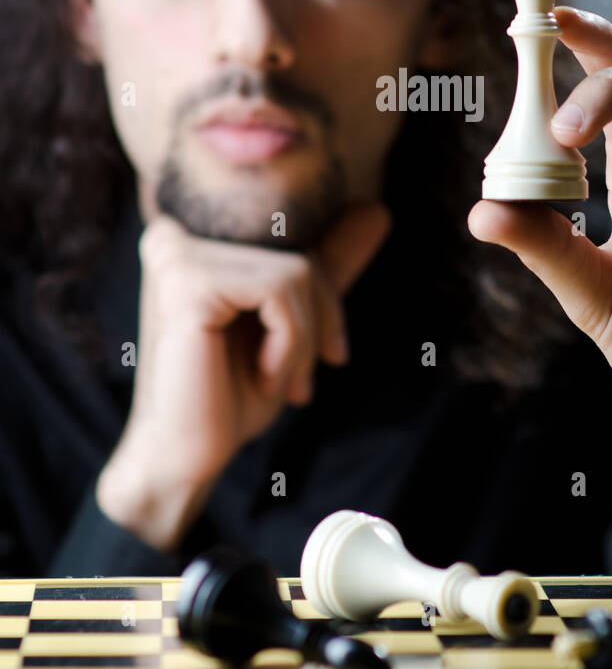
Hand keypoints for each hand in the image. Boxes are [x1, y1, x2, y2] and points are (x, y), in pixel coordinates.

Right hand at [97, 203, 389, 544]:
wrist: (184, 458)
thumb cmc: (231, 395)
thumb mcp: (291, 324)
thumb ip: (324, 267)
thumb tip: (378, 211)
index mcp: (192, 240)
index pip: (294, 246)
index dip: (324, 303)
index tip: (325, 353)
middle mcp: (176, 237)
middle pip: (298, 259)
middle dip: (317, 327)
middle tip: (300, 384)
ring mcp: (179, 256)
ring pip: (295, 274)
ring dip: (301, 343)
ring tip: (274, 383)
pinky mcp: (188, 281)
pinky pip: (280, 291)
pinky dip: (289, 345)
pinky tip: (262, 379)